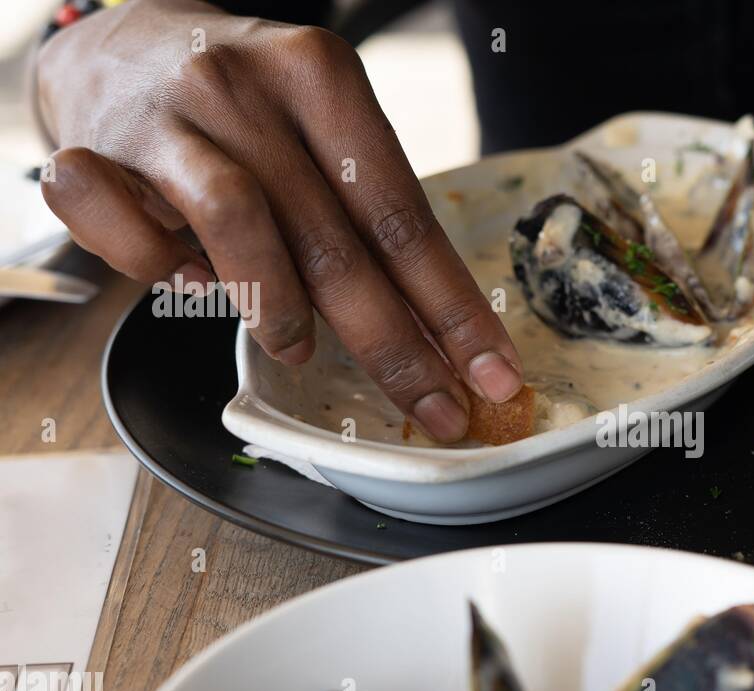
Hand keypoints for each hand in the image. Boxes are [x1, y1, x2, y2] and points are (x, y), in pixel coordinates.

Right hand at [36, 0, 521, 441]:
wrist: (116, 45)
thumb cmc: (241, 109)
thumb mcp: (318, 130)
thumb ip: (364, 213)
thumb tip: (434, 333)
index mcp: (321, 78)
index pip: (404, 215)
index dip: (453, 308)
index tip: (492, 371)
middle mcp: (246, 88)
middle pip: (338, 238)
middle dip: (398, 345)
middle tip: (436, 407)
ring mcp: (166, 117)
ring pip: (237, 222)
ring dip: (280, 307)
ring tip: (298, 350)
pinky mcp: (87, 148)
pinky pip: (123, 228)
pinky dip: (155, 267)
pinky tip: (184, 277)